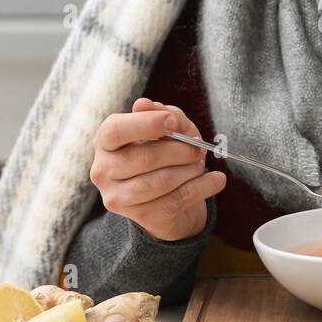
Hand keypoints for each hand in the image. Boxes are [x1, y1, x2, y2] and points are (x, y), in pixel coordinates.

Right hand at [90, 98, 226, 241]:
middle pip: (145, 157)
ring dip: (191, 169)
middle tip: (198, 149)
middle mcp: (104, 170)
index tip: (172, 122)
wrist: (167, 199)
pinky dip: (203, 187)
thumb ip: (163, 114)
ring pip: (162, 181)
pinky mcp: (140, 217)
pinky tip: (217, 179)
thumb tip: (143, 104)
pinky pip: (177, 200)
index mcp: (106, 142)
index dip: (146, 124)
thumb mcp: (170, 128)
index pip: (115, 130)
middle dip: (180, 151)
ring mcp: (118, 197)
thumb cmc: (165, 153)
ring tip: (200, 163)